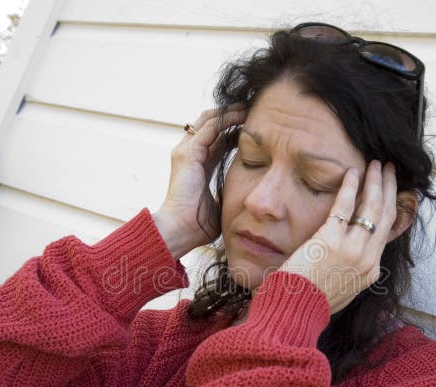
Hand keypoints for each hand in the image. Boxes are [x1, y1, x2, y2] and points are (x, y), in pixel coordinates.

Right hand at [153, 106, 246, 258]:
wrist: (180, 229)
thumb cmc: (199, 224)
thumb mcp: (220, 203)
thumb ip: (230, 192)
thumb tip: (249, 194)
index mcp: (198, 165)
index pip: (217, 140)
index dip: (234, 131)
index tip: (255, 128)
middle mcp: (190, 154)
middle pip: (211, 125)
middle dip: (231, 115)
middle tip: (253, 110)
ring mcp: (186, 151)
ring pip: (210, 120)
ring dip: (231, 112)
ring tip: (250, 107)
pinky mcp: (188, 152)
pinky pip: (210, 127)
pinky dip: (227, 118)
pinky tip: (243, 116)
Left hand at [278, 160, 405, 313]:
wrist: (295, 312)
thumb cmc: (310, 302)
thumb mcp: (341, 289)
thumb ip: (350, 271)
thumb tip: (352, 257)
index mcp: (371, 271)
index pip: (387, 232)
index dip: (391, 205)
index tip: (391, 189)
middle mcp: (367, 259)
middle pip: (385, 215)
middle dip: (390, 188)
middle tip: (390, 169)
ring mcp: (351, 250)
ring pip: (372, 208)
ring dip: (375, 182)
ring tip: (376, 164)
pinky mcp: (331, 241)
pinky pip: (345, 207)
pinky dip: (350, 187)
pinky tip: (352, 173)